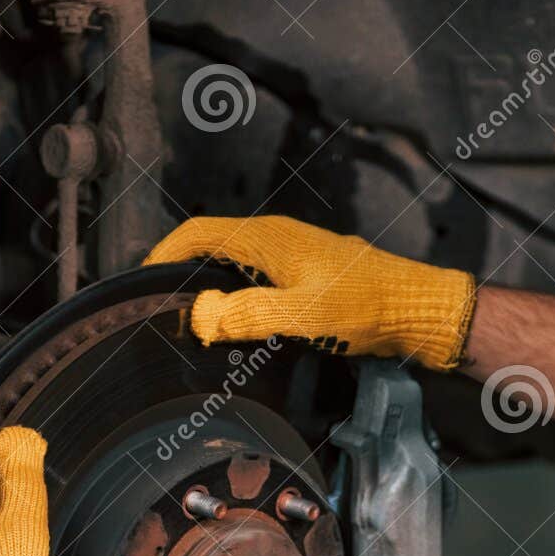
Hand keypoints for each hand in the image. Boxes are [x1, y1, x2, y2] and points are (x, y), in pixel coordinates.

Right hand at [144, 215, 477, 370]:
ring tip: (189, 318)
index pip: (197, 233)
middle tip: (158, 308)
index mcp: (267, 238)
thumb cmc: (364, 308)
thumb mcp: (303, 316)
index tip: (140, 285)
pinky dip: (233, 292)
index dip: (163, 255)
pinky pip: (254, 275)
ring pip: (232, 261)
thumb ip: (248, 314)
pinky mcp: (304, 272)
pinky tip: (236, 322)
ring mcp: (290, 253)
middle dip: (179, 269)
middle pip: (210, 244)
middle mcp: (275, 238)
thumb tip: (199, 314)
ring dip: (207, 283)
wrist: (414, 308)